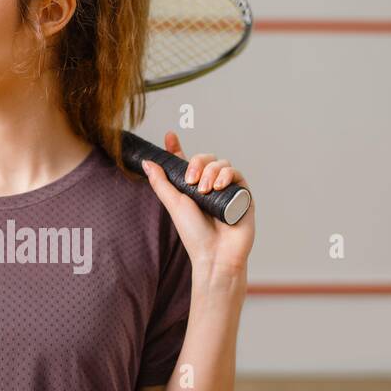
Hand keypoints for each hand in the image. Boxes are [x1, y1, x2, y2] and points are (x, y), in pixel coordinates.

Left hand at [140, 130, 255, 278]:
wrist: (215, 254)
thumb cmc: (194, 235)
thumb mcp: (174, 205)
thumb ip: (161, 183)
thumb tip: (147, 162)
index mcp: (192, 188)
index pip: (185, 163)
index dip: (177, 148)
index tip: (169, 136)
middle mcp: (210, 187)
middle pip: (205, 159)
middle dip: (197, 164)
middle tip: (191, 182)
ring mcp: (227, 190)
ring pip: (221, 163)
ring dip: (210, 172)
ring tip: (205, 191)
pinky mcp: (242, 194)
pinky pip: (236, 173)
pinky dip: (227, 174)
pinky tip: (218, 186)